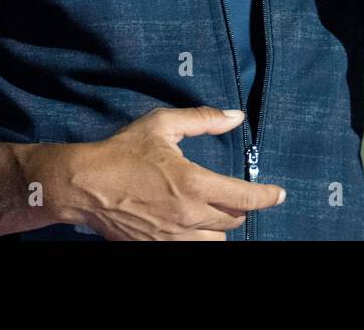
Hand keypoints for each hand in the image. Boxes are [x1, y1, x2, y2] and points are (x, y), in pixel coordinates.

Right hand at [64, 107, 285, 240]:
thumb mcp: (162, 125)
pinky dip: (199, 237)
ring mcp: (173, 237)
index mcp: (193, 184)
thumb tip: (235, 116)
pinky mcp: (158, 247)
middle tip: (237, 194)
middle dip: (241, 208)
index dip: (268, 196)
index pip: (245, 197)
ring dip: (221, 225)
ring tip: (215, 211)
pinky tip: (193, 224)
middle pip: (234, 221)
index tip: (279, 194)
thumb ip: (203, 119)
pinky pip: (191, 248)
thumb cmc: (122, 152)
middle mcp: (188, 216)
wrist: (84, 185)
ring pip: (216, 240)